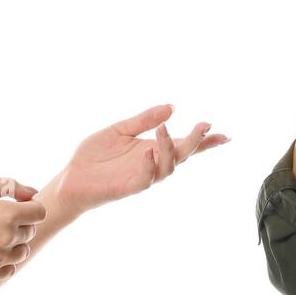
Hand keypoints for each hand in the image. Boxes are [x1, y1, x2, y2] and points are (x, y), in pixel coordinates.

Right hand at [0, 177, 46, 280]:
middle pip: (30, 231)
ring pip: (21, 252)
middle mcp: (6, 238)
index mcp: (7, 214)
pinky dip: (4, 262)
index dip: (30, 208)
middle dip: (20, 224)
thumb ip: (9, 187)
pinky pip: (9, 269)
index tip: (18, 207)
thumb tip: (33, 192)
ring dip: (14, 244)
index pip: (39, 212)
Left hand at [52, 103, 228, 217]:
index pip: (184, 146)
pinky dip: (149, 165)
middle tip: (202, 126)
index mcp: (152, 149)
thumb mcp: (120, 129)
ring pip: (168, 167)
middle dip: (195, 142)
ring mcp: (141, 176)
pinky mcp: (127, 187)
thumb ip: (144, 119)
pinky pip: (145, 179)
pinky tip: (147, 151)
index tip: (224, 135)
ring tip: (164, 130)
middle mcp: (151, 163)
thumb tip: (172, 107)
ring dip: (170, 148)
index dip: (204, 142)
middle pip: (182, 155)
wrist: (71, 178)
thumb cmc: (94, 156)